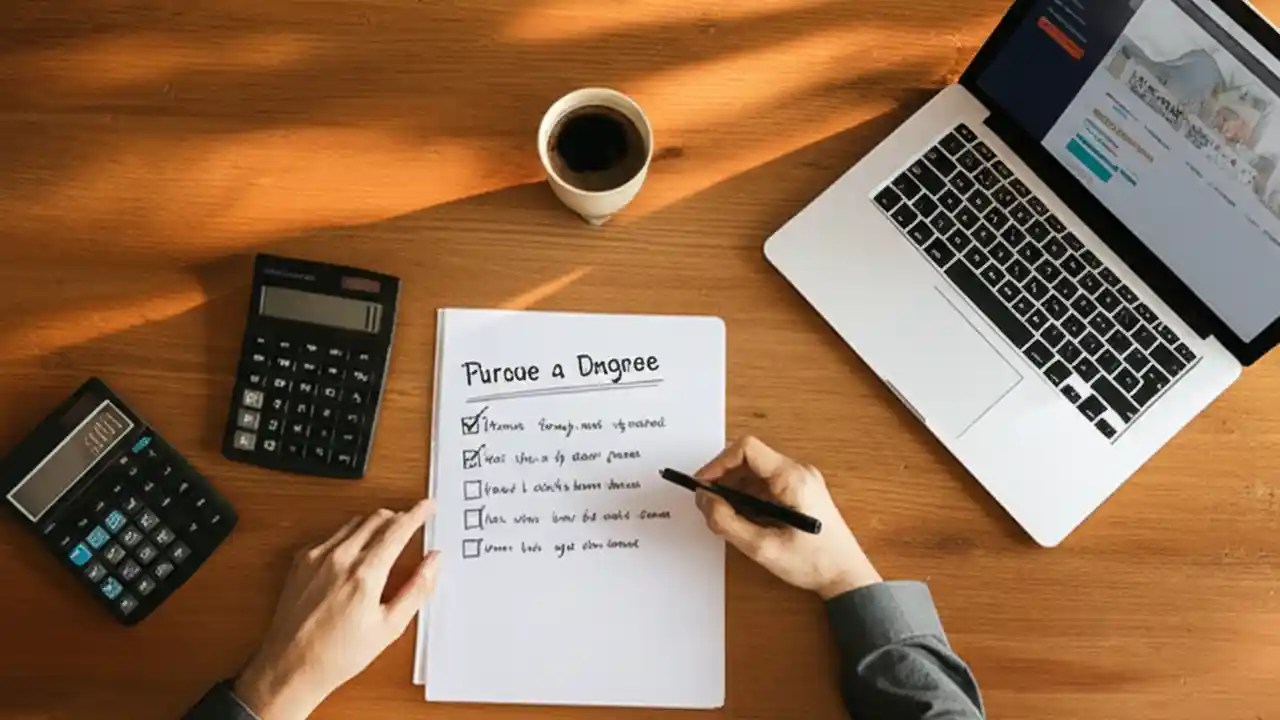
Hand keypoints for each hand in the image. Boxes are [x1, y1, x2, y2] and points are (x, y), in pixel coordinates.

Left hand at [235, 500, 439, 719]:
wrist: (291, 666)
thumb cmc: (338, 654)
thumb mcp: (389, 627)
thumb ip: (416, 589)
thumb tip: (434, 562)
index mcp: (365, 573)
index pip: (398, 530)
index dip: (417, 514)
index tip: (428, 506)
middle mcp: (340, 558)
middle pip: (377, 519)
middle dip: (397, 518)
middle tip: (410, 524)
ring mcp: (317, 557)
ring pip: (354, 523)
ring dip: (374, 524)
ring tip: (384, 539)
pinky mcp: (301, 561)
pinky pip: (332, 535)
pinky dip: (349, 536)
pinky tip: (353, 554)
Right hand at [695, 437, 880, 599]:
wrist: (847, 576)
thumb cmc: (815, 563)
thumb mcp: (762, 547)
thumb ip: (727, 522)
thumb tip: (704, 500)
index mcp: (792, 478)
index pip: (747, 449)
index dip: (718, 463)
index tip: (703, 483)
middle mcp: (798, 472)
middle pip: (748, 459)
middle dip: (723, 478)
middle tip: (709, 503)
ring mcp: (800, 481)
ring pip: (754, 473)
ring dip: (734, 490)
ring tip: (726, 517)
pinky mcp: (799, 491)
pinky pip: (765, 484)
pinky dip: (747, 497)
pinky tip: (744, 520)